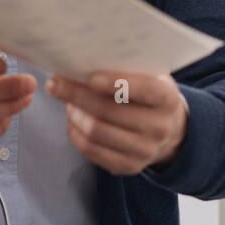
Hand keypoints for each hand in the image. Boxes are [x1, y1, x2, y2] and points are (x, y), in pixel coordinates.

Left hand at [46, 71, 188, 175]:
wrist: (169, 129)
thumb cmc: (149, 94)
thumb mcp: (149, 75)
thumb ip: (125, 67)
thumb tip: (82, 58)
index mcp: (167, 98)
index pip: (144, 89)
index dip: (116, 82)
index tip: (90, 77)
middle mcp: (159, 127)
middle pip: (109, 110)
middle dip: (77, 95)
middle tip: (55, 83)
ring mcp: (145, 150)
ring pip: (96, 131)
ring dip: (74, 113)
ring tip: (64, 101)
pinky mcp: (129, 166)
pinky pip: (92, 151)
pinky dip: (76, 133)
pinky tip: (72, 120)